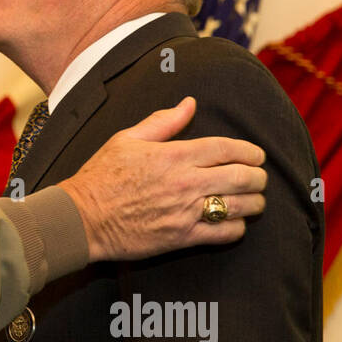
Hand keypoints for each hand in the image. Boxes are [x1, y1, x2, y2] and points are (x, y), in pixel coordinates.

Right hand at [58, 96, 266, 261]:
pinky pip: (224, 233)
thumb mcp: (127, 138)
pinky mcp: (183, 237)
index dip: (249, 151)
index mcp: (173, 155)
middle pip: (241, 177)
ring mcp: (186, 211)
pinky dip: (237, 228)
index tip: (256, 155)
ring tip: (255, 201)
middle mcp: (185, 182)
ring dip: (254, 202)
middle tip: (259, 178)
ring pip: (240, 206)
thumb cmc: (101, 176)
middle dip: (258, 177)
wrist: (82, 218)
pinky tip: (234, 222)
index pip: (226, 148)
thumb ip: (163, 121)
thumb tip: (189, 103)